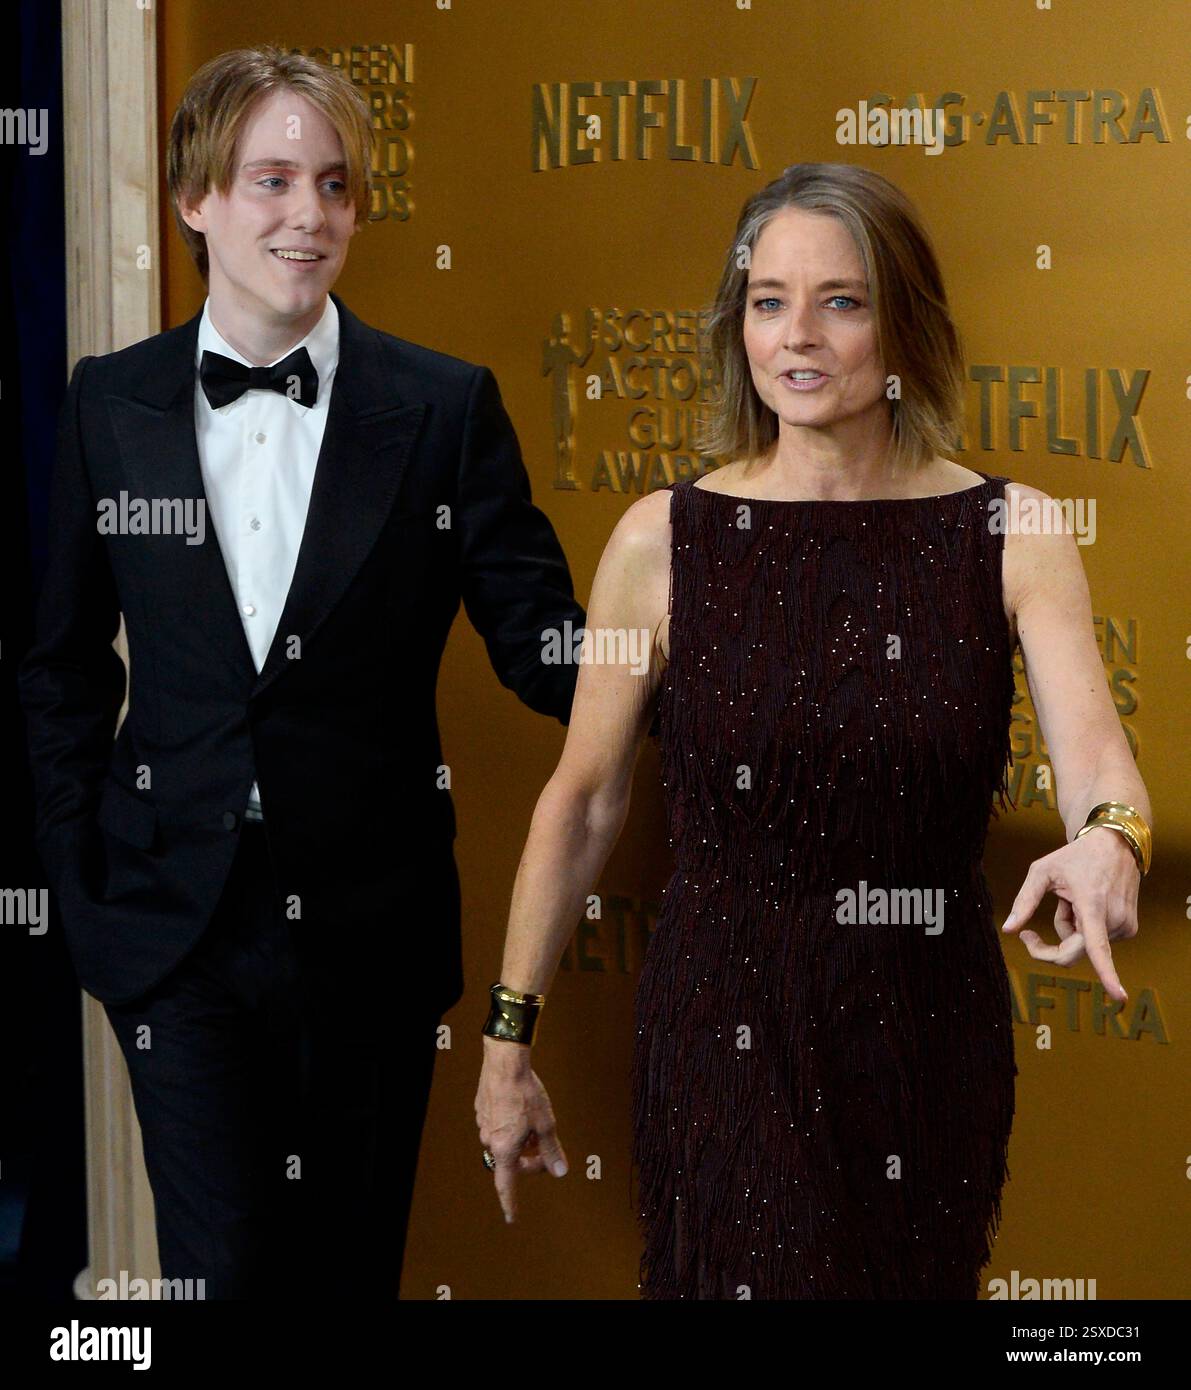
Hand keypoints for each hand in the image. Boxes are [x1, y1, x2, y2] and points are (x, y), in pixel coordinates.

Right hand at [475, 1037, 567, 1222]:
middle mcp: (490, 1141)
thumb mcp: (546, 1123)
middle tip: (545, 1146)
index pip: (507, 1185)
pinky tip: (520, 1109)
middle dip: (529, 1159)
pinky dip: (510, 1127)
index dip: (510, 1203)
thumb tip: (560, 1171)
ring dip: (520, 1141)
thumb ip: (552, 1150)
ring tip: (534, 1122)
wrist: (505, 1063)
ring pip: (505, 1143)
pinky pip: (498, 1127)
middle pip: (511, 1162)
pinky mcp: (481, 1110)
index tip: (511, 1218)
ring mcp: (483, 1125)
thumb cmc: (525, 1093)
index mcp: (504, 1149)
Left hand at [1002, 826, 1140, 1002]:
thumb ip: (1024, 901)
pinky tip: (1088, 903)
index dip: (1107, 974)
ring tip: (1073, 899)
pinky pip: (1096, 941)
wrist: (1113, 844)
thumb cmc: (1074, 857)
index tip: (1118, 996)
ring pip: (1083, 946)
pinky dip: (1085, 927)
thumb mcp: (1042, 871)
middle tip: (1027, 935)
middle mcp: (1114, 919)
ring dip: (1070, 928)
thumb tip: (1008, 930)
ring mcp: (1126, 925)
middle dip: (1049, 948)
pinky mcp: (1130, 929)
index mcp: (1092, 905)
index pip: (1097, 946)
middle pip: (1074, 953)